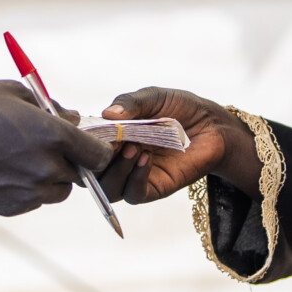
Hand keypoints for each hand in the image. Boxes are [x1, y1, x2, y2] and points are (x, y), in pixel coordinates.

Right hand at [0, 80, 115, 216]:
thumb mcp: (16, 93)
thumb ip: (53, 109)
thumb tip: (75, 120)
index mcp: (53, 136)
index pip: (99, 155)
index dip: (96, 148)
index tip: (87, 142)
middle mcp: (45, 169)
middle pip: (79, 174)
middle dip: (70, 160)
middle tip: (45, 144)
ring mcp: (27, 193)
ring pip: (57, 191)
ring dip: (50, 177)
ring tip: (21, 156)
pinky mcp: (9, 207)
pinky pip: (32, 200)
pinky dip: (27, 188)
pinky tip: (2, 168)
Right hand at [97, 88, 257, 204]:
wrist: (213, 125)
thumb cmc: (181, 108)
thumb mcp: (153, 98)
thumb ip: (130, 103)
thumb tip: (106, 114)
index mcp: (111, 136)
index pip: (82, 146)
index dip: (79, 141)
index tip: (84, 129)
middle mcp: (117, 159)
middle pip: (88, 173)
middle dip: (94, 160)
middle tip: (111, 142)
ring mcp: (133, 175)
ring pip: (107, 188)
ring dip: (114, 170)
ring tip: (132, 148)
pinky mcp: (153, 189)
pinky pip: (133, 194)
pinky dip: (135, 177)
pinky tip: (146, 158)